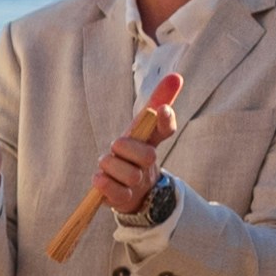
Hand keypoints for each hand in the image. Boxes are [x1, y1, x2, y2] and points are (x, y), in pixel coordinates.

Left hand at [88, 72, 185, 225]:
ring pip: (129, 175)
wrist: (134, 192)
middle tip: (116, 145)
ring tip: (105, 165)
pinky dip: (105, 185)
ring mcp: (138, 183)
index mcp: (151, 143)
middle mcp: (148, 164)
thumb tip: (176, 75)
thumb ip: (156, 102)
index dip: (165, 120)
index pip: (165, 130)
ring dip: (111, 166)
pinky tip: (99, 179)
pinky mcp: (124, 200)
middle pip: (147, 155)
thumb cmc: (132, 153)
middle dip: (127, 147)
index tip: (161, 109)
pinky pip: (117, 194)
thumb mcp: (140, 129)